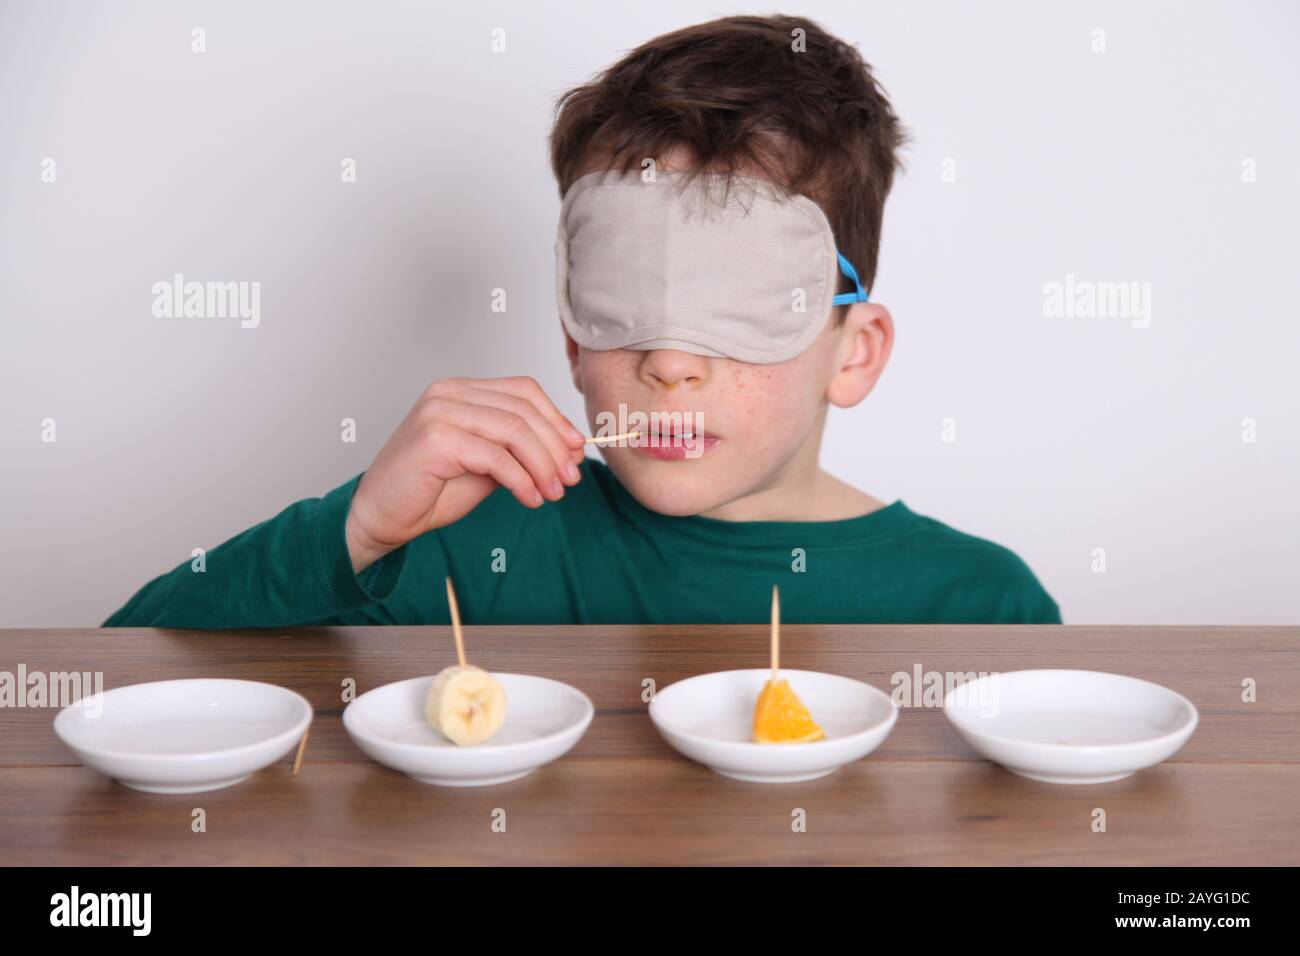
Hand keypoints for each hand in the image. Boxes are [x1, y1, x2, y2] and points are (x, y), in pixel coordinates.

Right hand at [344, 376, 586, 572]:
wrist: (380, 517)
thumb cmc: (430, 491)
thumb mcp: (486, 466)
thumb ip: (519, 451)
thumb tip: (571, 449)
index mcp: (461, 390)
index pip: (523, 390)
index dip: (556, 419)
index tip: (577, 450)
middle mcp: (449, 393)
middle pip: (523, 409)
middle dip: (555, 446)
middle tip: (571, 478)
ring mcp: (439, 412)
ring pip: (515, 431)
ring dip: (543, 465)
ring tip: (554, 492)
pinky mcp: (435, 439)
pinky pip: (497, 457)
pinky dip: (522, 480)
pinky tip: (531, 498)